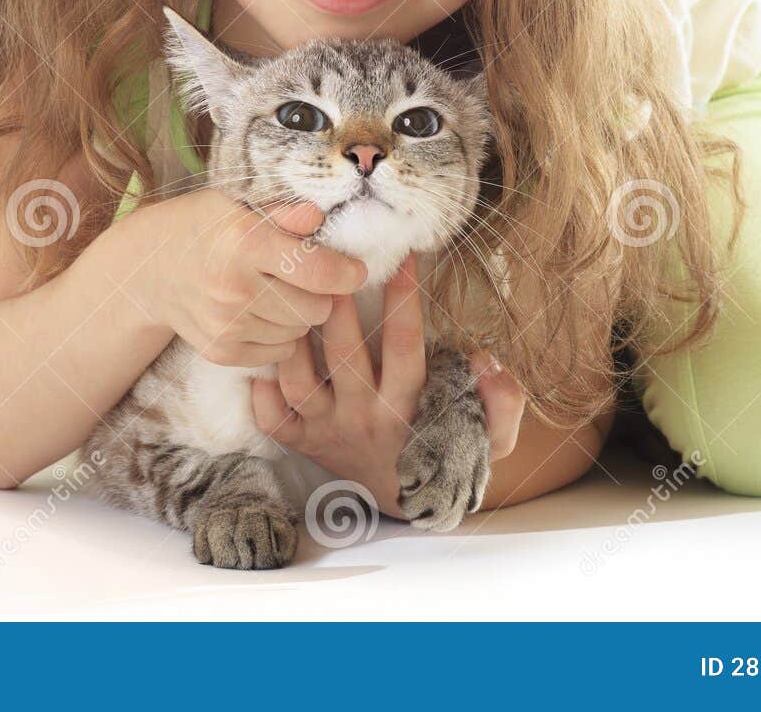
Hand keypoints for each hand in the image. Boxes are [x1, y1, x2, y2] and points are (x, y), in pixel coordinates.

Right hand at [128, 187, 367, 367]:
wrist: (149, 269)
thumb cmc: (204, 228)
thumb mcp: (239, 204)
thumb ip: (284, 212)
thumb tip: (320, 217)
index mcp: (243, 241)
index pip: (317, 271)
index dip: (348, 273)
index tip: (355, 270)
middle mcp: (234, 287)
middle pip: (315, 308)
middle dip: (322, 295)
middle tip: (309, 280)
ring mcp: (225, 324)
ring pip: (300, 332)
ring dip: (300, 316)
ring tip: (279, 293)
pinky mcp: (221, 351)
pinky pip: (279, 353)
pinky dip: (281, 337)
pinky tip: (262, 314)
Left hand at [250, 238, 526, 517]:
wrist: (409, 505)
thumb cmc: (448, 451)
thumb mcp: (490, 437)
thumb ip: (501, 404)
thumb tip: (490, 363)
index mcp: (408, 405)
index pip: (405, 344)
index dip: (404, 299)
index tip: (403, 257)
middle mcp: (364, 416)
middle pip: (344, 354)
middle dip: (335, 306)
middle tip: (325, 262)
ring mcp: (328, 430)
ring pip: (299, 381)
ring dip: (291, 340)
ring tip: (285, 295)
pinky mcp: (303, 443)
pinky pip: (272, 417)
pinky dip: (260, 388)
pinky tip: (259, 353)